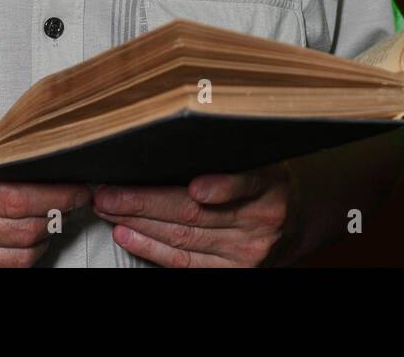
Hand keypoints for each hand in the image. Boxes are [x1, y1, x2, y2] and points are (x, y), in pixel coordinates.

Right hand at [0, 128, 90, 266]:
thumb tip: (43, 147)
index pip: (17, 195)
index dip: (56, 195)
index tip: (76, 189)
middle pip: (21, 229)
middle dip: (55, 217)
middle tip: (68, 203)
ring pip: (14, 256)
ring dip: (40, 240)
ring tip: (45, 221)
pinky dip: (18, 258)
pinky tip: (21, 240)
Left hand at [92, 162, 299, 266]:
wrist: (294, 222)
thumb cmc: (266, 183)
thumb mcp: (262, 159)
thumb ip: (230, 153)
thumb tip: (177, 132)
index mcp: (270, 187)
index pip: (243, 185)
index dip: (220, 187)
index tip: (195, 186)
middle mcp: (259, 222)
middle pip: (196, 214)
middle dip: (145, 203)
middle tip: (109, 193)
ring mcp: (244, 252)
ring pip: (183, 239)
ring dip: (138, 224)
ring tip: (108, 209)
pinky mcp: (230, 273)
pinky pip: (184, 263)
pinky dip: (150, 248)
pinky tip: (126, 235)